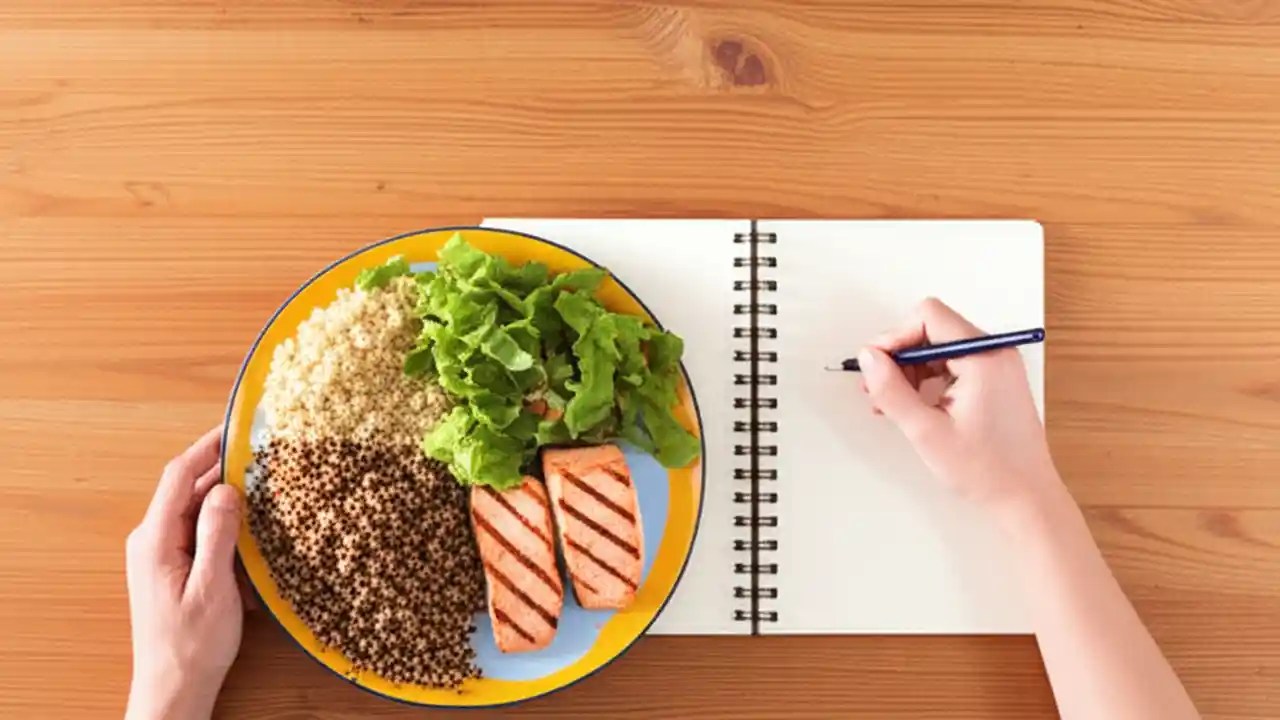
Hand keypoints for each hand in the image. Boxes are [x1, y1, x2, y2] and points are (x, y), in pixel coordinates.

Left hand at [125, 428, 245, 719]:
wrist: (173, 687)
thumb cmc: (193, 644)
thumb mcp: (212, 587)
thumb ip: (217, 534)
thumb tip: (226, 488)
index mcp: (155, 540)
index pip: (178, 476)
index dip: (206, 445)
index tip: (236, 426)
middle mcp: (151, 540)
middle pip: (187, 489)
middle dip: (223, 468)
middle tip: (263, 453)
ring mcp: (159, 554)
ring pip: (195, 510)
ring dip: (226, 497)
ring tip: (264, 484)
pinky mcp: (172, 567)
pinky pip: (198, 530)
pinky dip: (223, 522)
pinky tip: (251, 527)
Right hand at [858, 298, 1063, 525]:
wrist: (1026, 499)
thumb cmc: (987, 470)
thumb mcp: (927, 432)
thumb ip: (891, 391)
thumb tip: (868, 359)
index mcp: (983, 357)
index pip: (929, 317)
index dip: (895, 337)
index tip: (875, 365)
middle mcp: (994, 353)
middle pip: (932, 329)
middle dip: (900, 356)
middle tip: (878, 388)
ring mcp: (997, 366)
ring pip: (939, 347)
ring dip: (911, 370)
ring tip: (892, 404)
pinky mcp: (995, 381)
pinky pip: (952, 365)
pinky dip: (928, 380)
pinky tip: (914, 407)